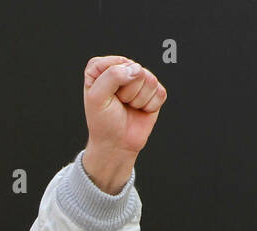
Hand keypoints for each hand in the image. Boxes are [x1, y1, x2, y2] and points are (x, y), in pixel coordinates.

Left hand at [81, 56, 167, 192]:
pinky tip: (140, 110)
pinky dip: (149, 106)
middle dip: (127, 92)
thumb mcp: (96, 98)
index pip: (116, 62)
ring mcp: (140, 79)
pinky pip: (160, 92)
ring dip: (138, 100)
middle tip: (118, 103)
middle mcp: (122, 69)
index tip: (105, 96)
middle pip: (136, 70)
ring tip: (128, 107)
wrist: (116, 143)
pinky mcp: (155, 91)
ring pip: (150, 80)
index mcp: (102, 68)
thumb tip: (136, 69)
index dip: (113, 81)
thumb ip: (111, 76)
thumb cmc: (103, 121)